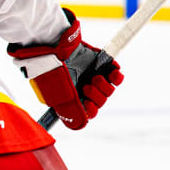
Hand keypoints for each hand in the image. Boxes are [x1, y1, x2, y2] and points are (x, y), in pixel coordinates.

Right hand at [8, 9, 122, 129]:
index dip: (90, 110)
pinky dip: (117, 76)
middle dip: (97, 96)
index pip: (87, 113)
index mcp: (71, 98)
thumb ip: (71, 109)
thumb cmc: (52, 70)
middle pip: (100, 103)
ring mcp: (92, 78)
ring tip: (94, 78)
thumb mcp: (59, 93)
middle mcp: (82, 90)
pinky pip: (117, 77)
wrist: (56, 46)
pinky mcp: (101, 66)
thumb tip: (82, 123)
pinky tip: (113, 73)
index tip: (87, 104)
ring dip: (105, 87)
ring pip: (109, 92)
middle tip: (87, 86)